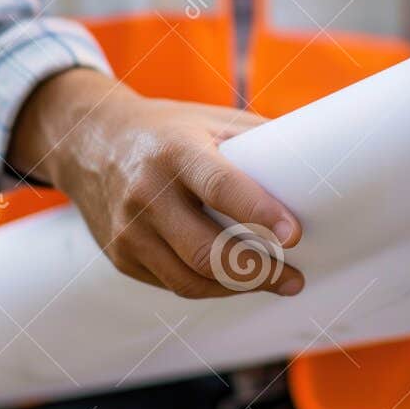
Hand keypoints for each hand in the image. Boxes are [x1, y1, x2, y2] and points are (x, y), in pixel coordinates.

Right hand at [10, 68, 303, 298]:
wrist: (87, 140)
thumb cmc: (167, 130)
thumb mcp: (209, 120)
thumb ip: (258, 142)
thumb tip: (322, 161)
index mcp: (175, 150)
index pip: (220, 186)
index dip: (259, 212)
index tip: (294, 234)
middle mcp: (146, 192)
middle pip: (206, 251)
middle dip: (259, 272)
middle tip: (295, 277)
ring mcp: (127, 230)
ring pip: (191, 279)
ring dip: (240, 288)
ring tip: (278, 282)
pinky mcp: (120, 256)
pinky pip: (173, 283)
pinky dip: (210, 286)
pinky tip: (236, 280)